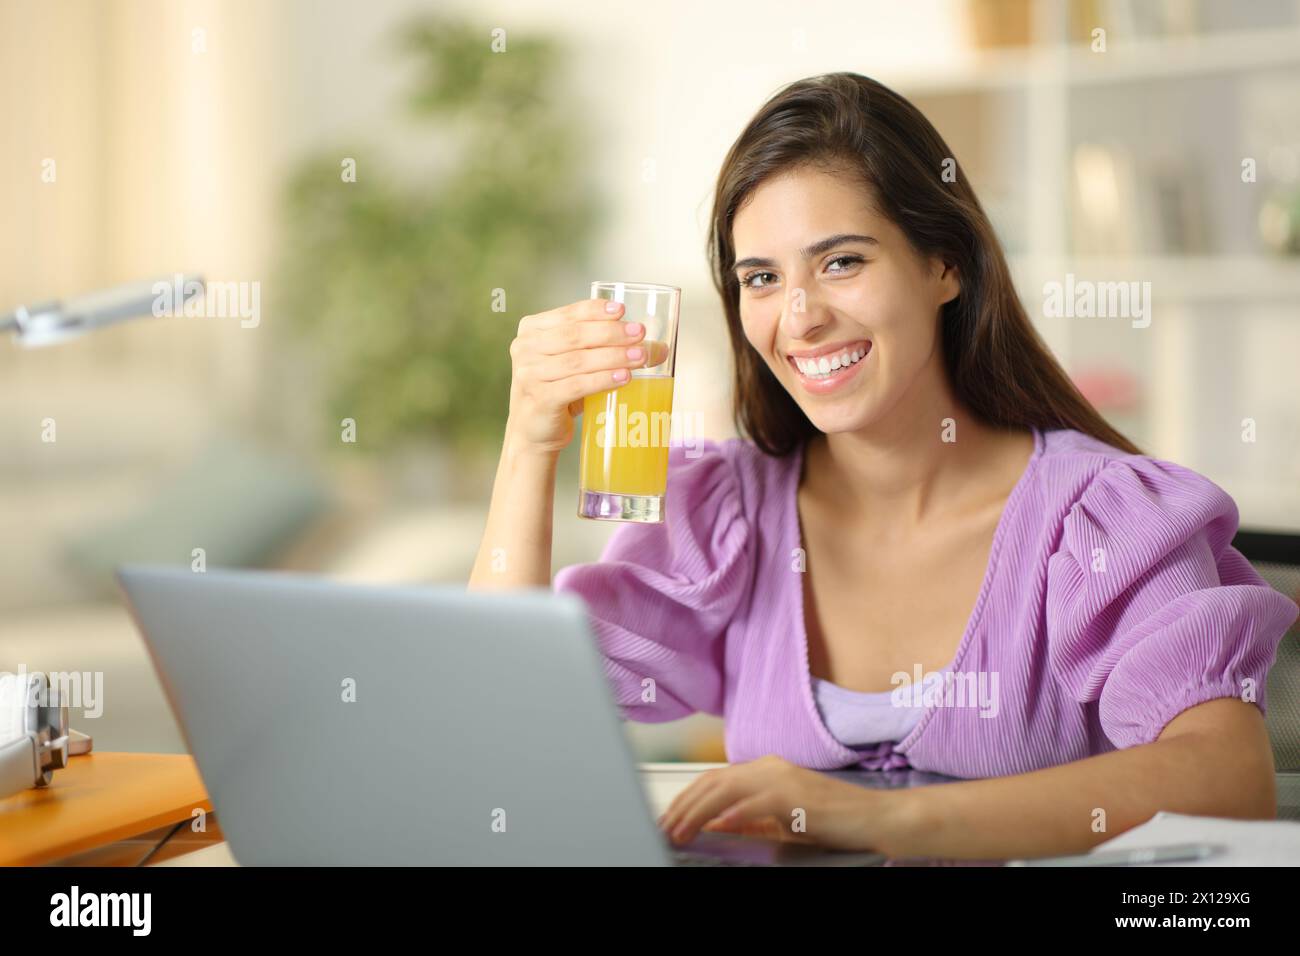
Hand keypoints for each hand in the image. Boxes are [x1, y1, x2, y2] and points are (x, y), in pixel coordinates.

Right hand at [504, 298, 667, 455]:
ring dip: (613, 357)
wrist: (535, 431)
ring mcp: (528, 374)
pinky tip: (623, 377)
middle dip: (611, 333)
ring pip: (577, 361)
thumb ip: (608, 348)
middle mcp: (525, 348)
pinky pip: (575, 386)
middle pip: (574, 336)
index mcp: (532, 329)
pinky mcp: (539, 399)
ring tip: (640, 356)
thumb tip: (659, 348)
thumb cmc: (560, 390)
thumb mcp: (580, 364)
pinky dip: (602, 380)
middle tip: (640, 333)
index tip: (622, 310)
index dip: (596, 310)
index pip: (568, 314)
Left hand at [657, 755, 896, 851]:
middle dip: (684, 805)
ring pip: (728, 789)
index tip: (669, 818)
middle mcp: (770, 767)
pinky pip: (760, 802)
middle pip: (713, 781)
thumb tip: (715, 823)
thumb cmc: (834, 820)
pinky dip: (737, 811)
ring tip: (681, 830)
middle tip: (665, 827)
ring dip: (699, 811)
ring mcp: (784, 778)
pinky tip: (719, 823)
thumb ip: (749, 818)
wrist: (875, 817)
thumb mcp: (782, 819)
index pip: (714, 780)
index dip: (687, 798)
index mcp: (766, 770)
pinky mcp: (798, 795)